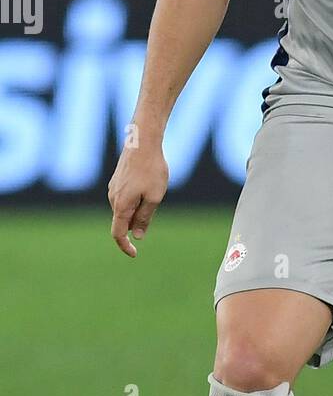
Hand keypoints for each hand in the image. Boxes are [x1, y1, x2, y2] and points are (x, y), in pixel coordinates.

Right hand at [108, 136, 168, 257]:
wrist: (142, 141)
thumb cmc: (152, 170)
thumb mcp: (154, 198)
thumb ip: (144, 218)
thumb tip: (137, 236)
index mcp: (121, 206)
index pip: (118, 234)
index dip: (125, 246)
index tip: (134, 254)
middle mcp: (113, 198)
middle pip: (123, 221)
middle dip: (138, 222)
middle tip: (155, 203)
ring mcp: (113, 188)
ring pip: (125, 208)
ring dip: (139, 208)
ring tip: (154, 189)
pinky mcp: (117, 180)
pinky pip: (126, 197)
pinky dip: (136, 199)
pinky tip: (148, 182)